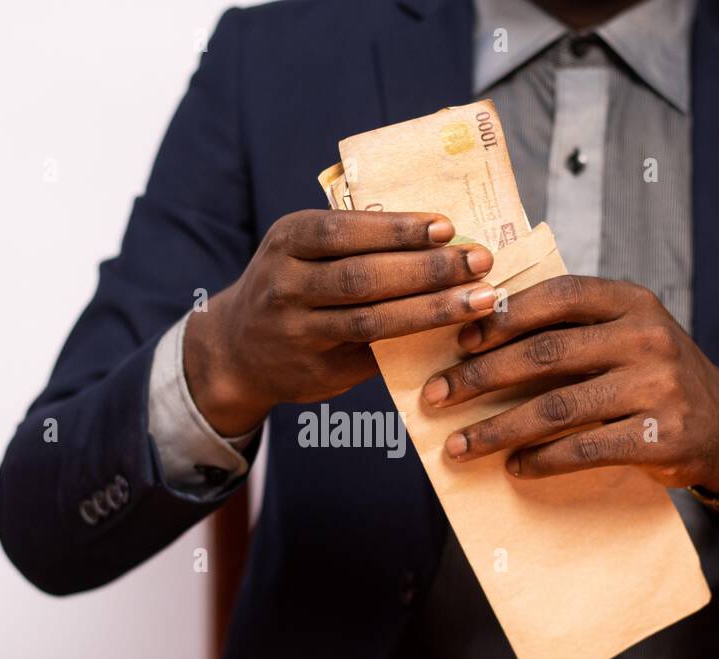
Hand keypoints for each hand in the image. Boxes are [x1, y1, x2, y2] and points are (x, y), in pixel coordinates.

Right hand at [184, 210, 495, 435]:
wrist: (237, 348)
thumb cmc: (292, 285)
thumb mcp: (303, 249)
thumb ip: (354, 242)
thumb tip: (442, 237)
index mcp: (287, 241)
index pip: (346, 230)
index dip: (398, 229)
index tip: (447, 227)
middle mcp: (285, 286)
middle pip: (363, 276)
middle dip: (427, 269)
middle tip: (479, 261)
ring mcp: (298, 333)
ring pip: (372, 321)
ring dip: (433, 310)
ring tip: (481, 299)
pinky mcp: (316, 372)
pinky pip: (372, 356)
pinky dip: (416, 343)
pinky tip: (453, 333)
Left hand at [421, 275, 718, 493]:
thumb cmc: (652, 375)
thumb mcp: (625, 333)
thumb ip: (570, 326)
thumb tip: (475, 333)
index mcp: (630, 301)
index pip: (556, 297)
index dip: (502, 318)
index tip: (457, 343)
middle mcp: (647, 337)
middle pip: (545, 354)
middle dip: (480, 378)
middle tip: (436, 396)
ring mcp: (657, 387)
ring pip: (557, 408)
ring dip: (497, 430)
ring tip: (458, 446)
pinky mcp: (662, 436)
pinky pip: (585, 450)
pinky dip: (541, 460)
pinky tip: (513, 467)